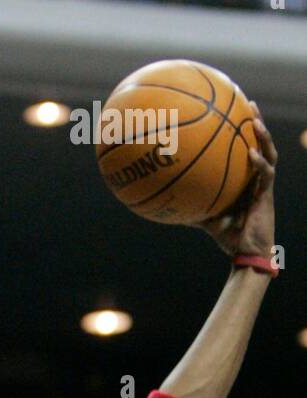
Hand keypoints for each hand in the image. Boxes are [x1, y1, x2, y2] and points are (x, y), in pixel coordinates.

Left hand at [199, 108, 276, 259]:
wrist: (245, 253)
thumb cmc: (228, 237)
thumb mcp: (205, 218)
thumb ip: (192, 207)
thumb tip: (168, 202)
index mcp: (245, 179)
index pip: (246, 149)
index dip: (243, 131)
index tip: (233, 111)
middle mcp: (256, 178)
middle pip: (260, 144)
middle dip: (257, 123)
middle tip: (249, 103)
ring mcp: (263, 185)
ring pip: (269, 153)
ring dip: (264, 137)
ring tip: (256, 121)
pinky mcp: (267, 195)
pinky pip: (265, 174)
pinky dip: (258, 163)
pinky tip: (251, 154)